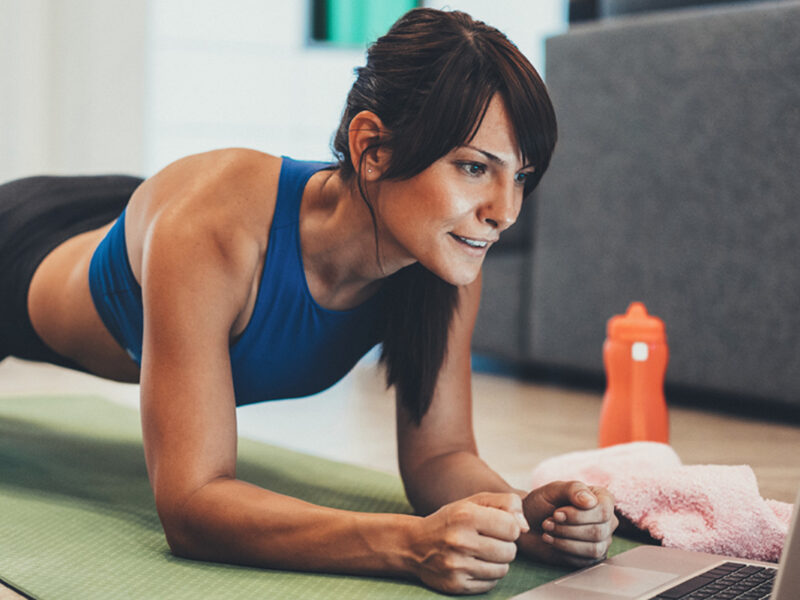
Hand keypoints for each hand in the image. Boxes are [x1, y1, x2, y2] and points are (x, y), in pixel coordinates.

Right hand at [410, 492, 529, 594]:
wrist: (414, 545)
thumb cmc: (450, 521)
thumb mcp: (473, 502)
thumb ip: (505, 503)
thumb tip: (525, 526)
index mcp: (466, 516)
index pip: (512, 528)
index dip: (510, 527)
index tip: (499, 526)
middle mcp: (460, 541)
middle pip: (510, 551)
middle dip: (505, 546)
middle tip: (489, 540)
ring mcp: (457, 566)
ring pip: (503, 570)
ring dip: (497, 562)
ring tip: (481, 553)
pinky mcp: (456, 585)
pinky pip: (490, 584)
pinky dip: (487, 576)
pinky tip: (474, 565)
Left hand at [519, 481, 617, 568]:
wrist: (530, 522)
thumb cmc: (543, 503)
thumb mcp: (554, 490)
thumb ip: (573, 490)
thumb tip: (591, 501)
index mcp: (602, 498)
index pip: (603, 511)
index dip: (578, 515)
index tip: (556, 513)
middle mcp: (606, 520)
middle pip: (598, 531)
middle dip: (567, 529)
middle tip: (547, 523)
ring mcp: (602, 540)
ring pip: (594, 549)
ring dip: (565, 541)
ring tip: (548, 531)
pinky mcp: (592, 557)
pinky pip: (585, 561)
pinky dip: (565, 552)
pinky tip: (552, 541)